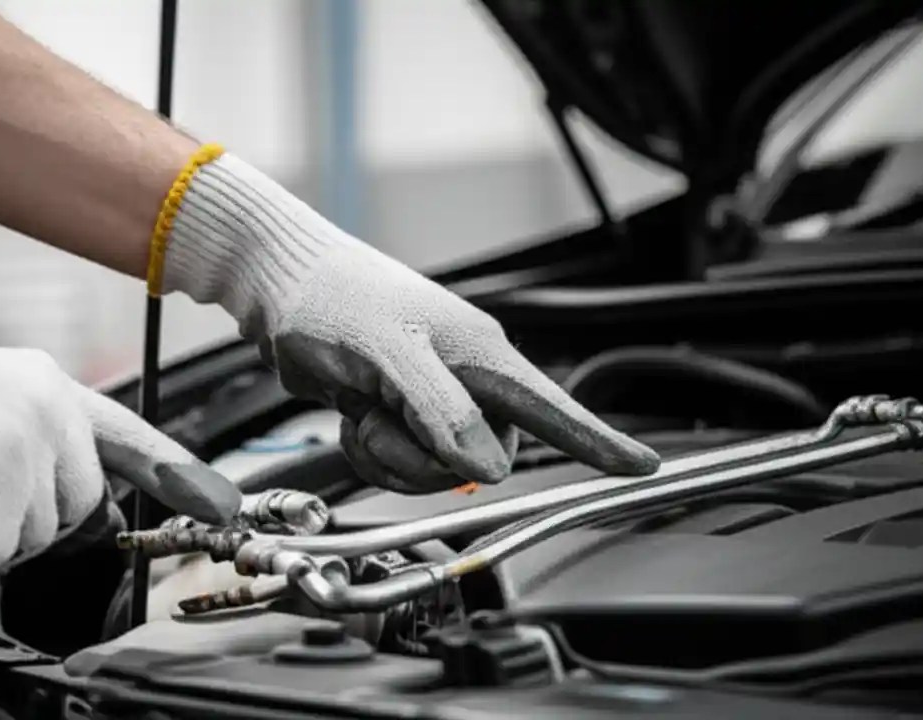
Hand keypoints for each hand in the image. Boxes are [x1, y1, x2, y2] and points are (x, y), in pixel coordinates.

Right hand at [0, 308, 239, 574]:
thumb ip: (42, 428)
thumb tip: (78, 481)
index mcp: (47, 384)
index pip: (132, 435)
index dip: (180, 476)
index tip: (220, 505)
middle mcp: (44, 412)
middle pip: (82, 505)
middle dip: (38, 516)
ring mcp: (17, 450)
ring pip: (38, 534)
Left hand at [163, 150, 659, 491]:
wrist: (280, 287)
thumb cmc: (334, 298)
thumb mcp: (386, 351)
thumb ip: (439, 407)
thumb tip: (486, 464)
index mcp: (481, 356)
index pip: (551, 407)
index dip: (597, 442)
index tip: (642, 467)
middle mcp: (467, 380)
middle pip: (484, 461)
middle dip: (428, 461)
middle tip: (384, 422)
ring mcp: (432, 399)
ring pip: (439, 472)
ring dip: (393, 457)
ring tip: (365, 412)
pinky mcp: (400, 413)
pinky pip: (403, 466)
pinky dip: (374, 453)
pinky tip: (355, 418)